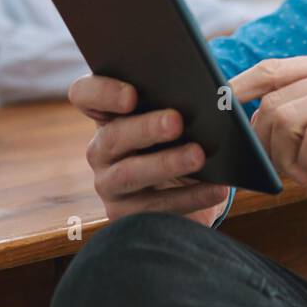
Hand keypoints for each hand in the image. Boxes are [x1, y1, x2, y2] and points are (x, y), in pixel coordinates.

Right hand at [67, 75, 231, 226]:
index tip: (131, 95)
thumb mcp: (187, 114)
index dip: (102, 92)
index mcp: (111, 112)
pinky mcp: (125, 215)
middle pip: (112, 136)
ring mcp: (109, 184)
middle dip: (145, 128)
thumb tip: (221, 91)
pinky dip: (189, 197)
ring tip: (198, 156)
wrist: (196, 189)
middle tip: (176, 121)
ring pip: (129, 174)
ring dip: (166, 163)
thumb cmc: (189, 138)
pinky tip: (216, 188)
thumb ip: (192, 96)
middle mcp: (102, 148)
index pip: (85, 95)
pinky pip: (155, 208)